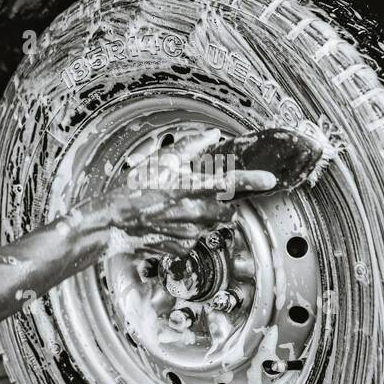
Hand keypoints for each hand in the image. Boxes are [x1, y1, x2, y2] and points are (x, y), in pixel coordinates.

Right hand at [91, 129, 275, 241]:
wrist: (113, 220)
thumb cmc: (134, 189)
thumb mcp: (160, 161)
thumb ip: (189, 147)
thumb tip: (210, 136)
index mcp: (190, 187)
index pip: (230, 183)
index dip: (253, 181)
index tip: (269, 180)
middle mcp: (194, 211)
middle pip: (228, 210)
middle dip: (224, 205)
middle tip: (206, 197)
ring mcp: (189, 232)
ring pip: (212, 225)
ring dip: (206, 218)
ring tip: (181, 210)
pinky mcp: (182, 247)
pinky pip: (196, 239)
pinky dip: (190, 232)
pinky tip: (172, 223)